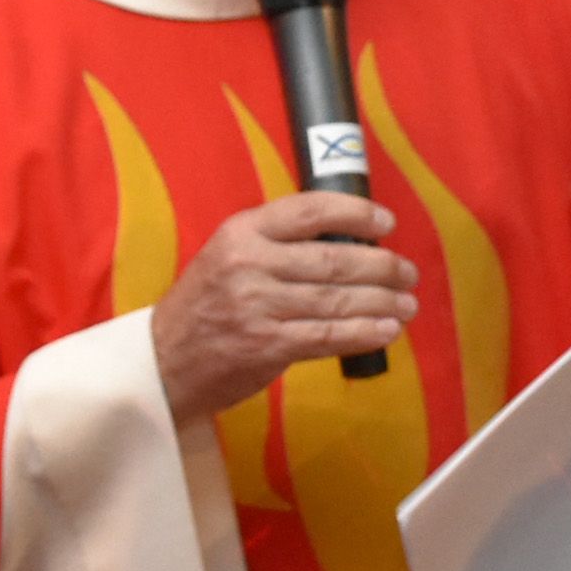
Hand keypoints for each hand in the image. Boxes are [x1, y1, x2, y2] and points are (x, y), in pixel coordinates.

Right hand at [151, 193, 415, 417]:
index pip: (310, 210)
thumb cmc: (205, 306)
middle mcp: (249, 264)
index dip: (356, 214)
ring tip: (407, 304)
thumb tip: (348, 242)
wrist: (163, 360)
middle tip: (407, 272)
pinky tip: (387, 330)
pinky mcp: (267, 345)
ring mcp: (258, 306)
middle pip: (333, 259)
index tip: (386, 224)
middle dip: (381, 267)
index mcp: (241, 232)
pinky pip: (328, 335)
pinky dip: (364, 333)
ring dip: (382, 302)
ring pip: (337, 299)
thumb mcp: (228, 256)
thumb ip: (278, 245)